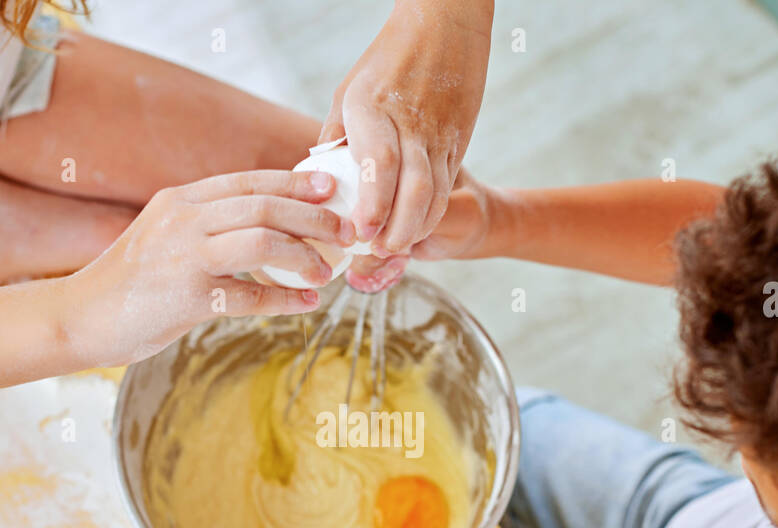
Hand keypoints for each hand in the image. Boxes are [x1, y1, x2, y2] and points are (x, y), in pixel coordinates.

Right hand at [64, 170, 355, 366]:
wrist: (79, 317)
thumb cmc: (131, 285)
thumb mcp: (165, 238)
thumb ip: (208, 227)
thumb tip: (269, 228)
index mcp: (180, 200)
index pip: (249, 181)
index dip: (294, 183)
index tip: (329, 189)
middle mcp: (182, 220)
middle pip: (263, 205)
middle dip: (312, 216)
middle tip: (344, 231)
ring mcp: (182, 257)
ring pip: (260, 240)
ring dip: (303, 255)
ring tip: (326, 271)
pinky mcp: (185, 297)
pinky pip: (249, 295)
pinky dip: (284, 299)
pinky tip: (306, 304)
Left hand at [321, 0, 492, 256]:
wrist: (446, 28)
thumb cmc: (387, 60)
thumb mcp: (348, 92)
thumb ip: (334, 136)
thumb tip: (317, 178)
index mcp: (373, 107)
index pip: (379, 164)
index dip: (373, 204)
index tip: (361, 231)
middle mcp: (410, 123)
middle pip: (411, 189)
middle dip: (397, 228)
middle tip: (379, 248)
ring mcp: (439, 133)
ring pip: (435, 193)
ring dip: (417, 227)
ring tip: (396, 246)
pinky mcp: (459, 140)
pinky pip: (447, 185)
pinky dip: (433, 212)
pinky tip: (417, 226)